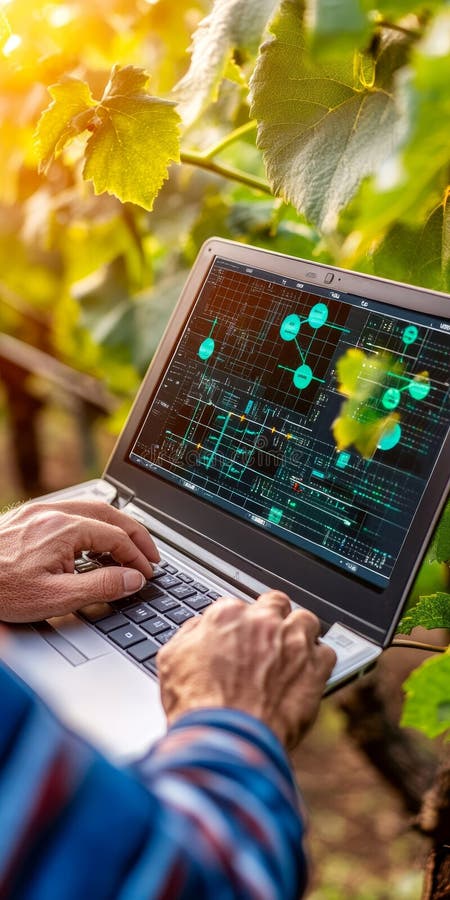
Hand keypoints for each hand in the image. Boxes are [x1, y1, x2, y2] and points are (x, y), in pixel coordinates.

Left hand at [0, 499, 158, 622]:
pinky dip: (93, 524)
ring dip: (116, 527)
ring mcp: (40, 511)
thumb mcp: (56, 598)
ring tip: (128, 548)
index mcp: (65, 528)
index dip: (137, 559)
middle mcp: (54, 512)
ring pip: (92, 508)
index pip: (117, 538)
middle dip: (136, 536)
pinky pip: (72, 511)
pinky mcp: (28, 517)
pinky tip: (93, 542)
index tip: (146, 576)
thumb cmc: (1, 591)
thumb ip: (101, 587)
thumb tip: (133, 579)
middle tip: (150, 558)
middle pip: (111, 515)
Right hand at [158, 591, 336, 749]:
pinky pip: (327, 653)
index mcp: (227, 616)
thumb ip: (190, 634)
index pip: (240, 606)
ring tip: (293, 654)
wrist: (226, 738)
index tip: (242, 638)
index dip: (241, 624)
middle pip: (277, 604)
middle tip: (269, 641)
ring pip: (307, 621)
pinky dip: (319, 663)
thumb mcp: (172, 660)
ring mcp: (292, 642)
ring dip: (300, 634)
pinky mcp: (315, 668)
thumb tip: (200, 628)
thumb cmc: (197, 705)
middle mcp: (262, 622)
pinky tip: (308, 676)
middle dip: (274, 619)